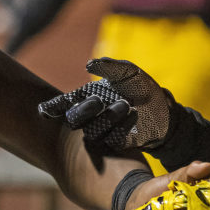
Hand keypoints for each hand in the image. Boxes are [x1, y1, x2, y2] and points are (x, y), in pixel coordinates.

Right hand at [38, 58, 176, 152]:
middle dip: (82, 111)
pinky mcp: (115, 145)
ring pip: (92, 131)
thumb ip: (109, 67)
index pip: (65, 104)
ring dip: (106, 118)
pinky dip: (121, 127)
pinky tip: (133, 115)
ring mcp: (101, 133)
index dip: (53, 108)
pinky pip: (111, 140)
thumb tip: (89, 64)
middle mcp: (90, 118)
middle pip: (74, 119)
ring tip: (125, 105)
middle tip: (97, 101)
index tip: (44, 111)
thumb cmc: (142, 88)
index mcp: (87, 98)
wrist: (165, 113)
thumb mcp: (128, 73)